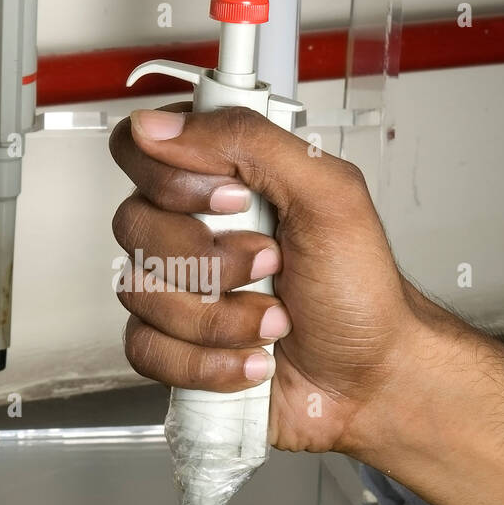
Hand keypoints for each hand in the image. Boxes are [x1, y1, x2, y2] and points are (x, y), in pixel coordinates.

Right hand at [109, 104, 428, 454]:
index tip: (233, 199)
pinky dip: (205, 361)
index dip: (173, 178)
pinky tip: (248, 358)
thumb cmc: (362, 293)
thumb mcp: (329, 195)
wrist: (371, 380)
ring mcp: (179, 289)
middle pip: (132, 223)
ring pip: (138, 291)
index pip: (141, 147)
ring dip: (219, 316)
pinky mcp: (173, 346)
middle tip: (270, 264)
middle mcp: (194, 228)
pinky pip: (144, 348)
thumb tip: (162, 124)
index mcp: (224, 178)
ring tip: (273, 321)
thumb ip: (250, 141)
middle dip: (211, 258)